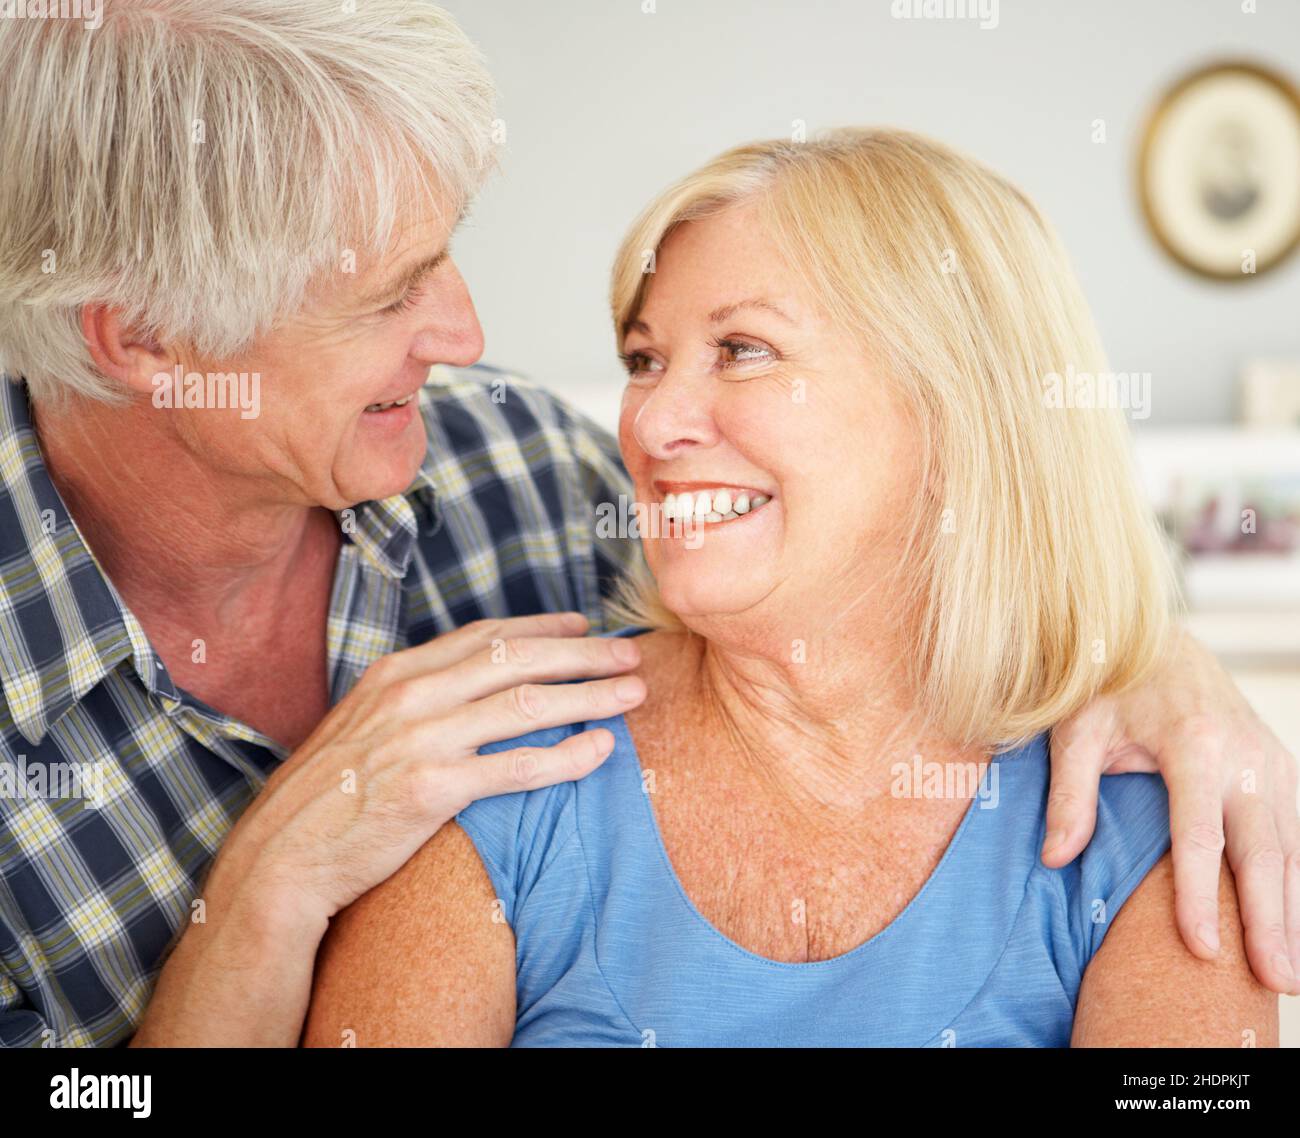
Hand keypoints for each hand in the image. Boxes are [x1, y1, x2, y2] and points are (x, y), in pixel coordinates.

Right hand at [216, 610, 644, 921]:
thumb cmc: (326, 797)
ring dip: (589, 696)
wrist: (279, 858)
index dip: (544, 627)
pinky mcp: (431, 790)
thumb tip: (469, 690)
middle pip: (518, 659)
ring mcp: (421, 739)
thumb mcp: (363, 724)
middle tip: (631, 654)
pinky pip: (517, 767)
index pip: (487, 635)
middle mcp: (411, 694)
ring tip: (634, 695)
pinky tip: (601, 751)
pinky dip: (566, 756)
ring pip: (527, 704)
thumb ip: (415, 699)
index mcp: (396, 672)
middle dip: (584, 653)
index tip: (585, 626)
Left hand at [1041, 628, 1298, 994]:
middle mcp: (1244, 756)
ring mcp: (1270, 760)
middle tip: (1273, 981)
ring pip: (1290, 847)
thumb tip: (1055, 858)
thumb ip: (1070, 793)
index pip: (1199, 837)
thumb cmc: (1107, 686)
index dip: (1199, 897)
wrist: (1157, 639)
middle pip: (1262, 852)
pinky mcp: (1279, 766)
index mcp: (1194, 744)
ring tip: (1286, 971)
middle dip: (1268, 921)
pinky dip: (1298, 878)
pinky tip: (1291, 919)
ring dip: (1291, 910)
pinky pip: (1297, 830)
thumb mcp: (1076, 728)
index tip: (1200, 950)